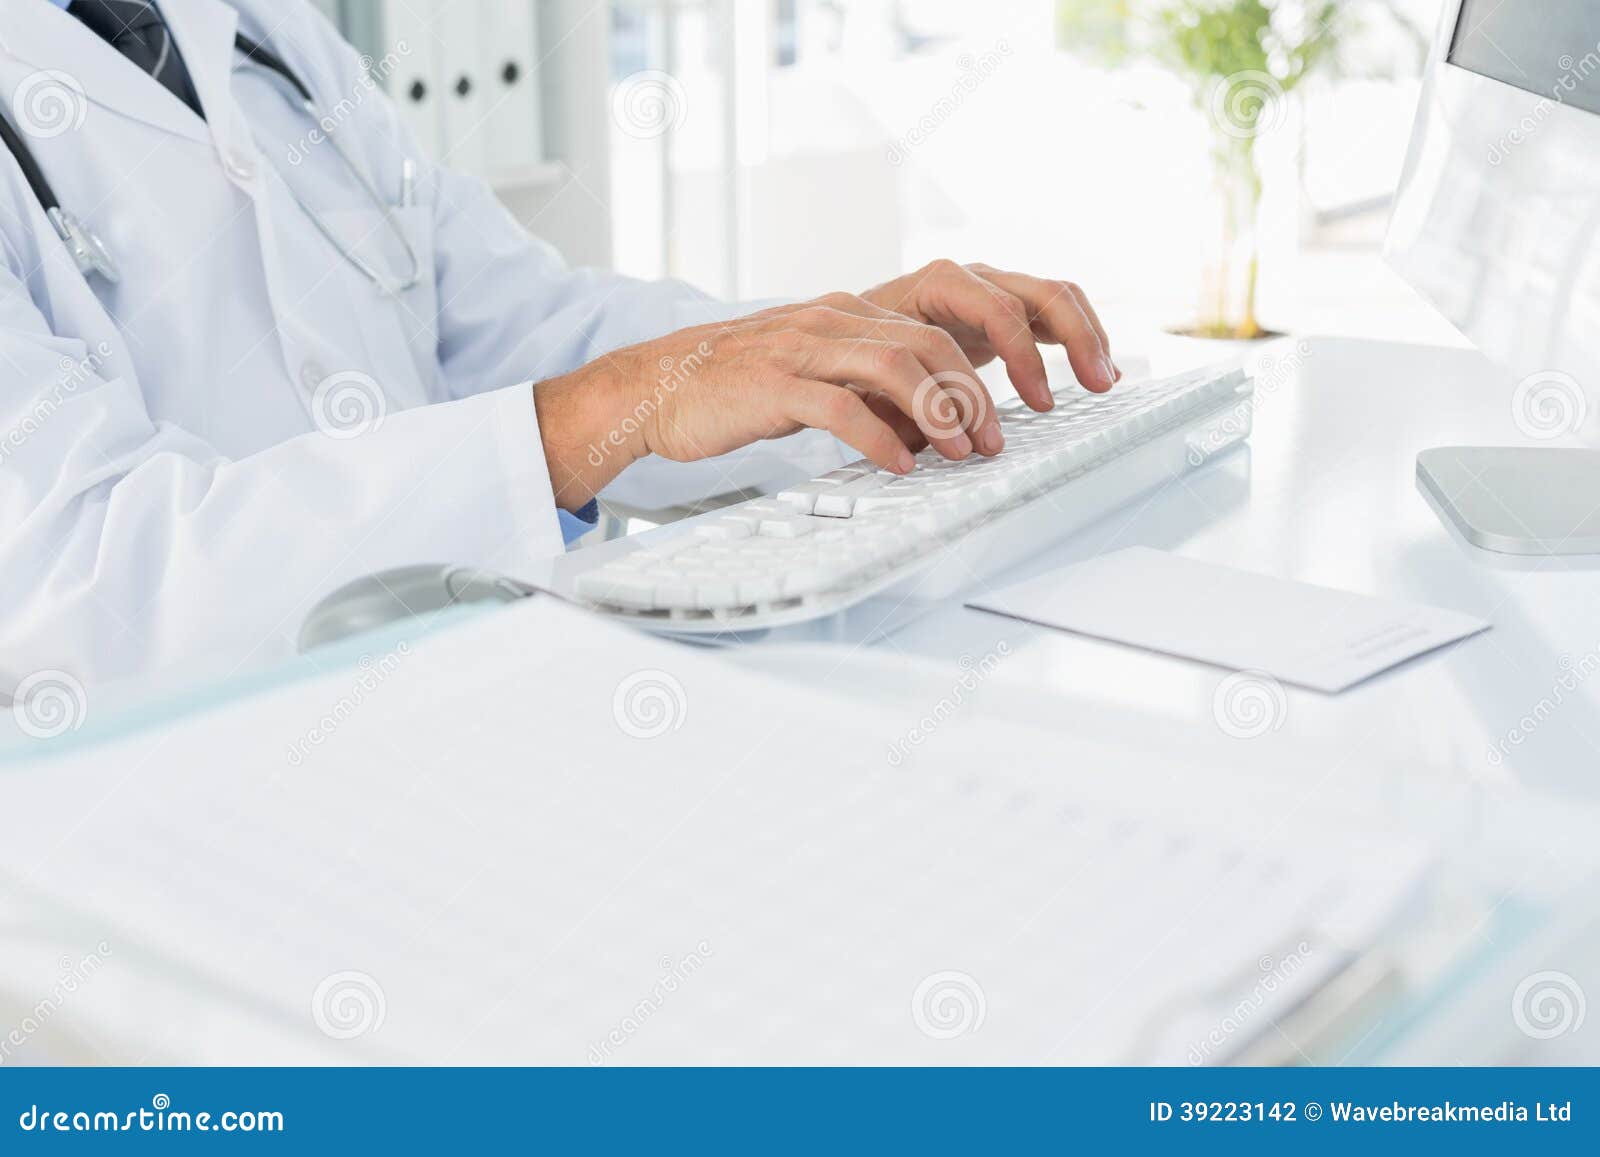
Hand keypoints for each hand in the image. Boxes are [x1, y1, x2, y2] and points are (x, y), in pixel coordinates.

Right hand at [533, 293, 1003, 511]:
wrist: (655, 387)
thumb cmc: (735, 387)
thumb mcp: (813, 371)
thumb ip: (865, 381)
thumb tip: (927, 420)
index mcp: (845, 314)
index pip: (936, 329)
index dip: (982, 369)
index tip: (1006, 413)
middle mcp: (829, 321)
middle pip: (927, 343)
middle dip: (972, 396)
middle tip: (993, 442)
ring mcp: (800, 348)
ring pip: (893, 365)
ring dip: (939, 413)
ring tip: (960, 454)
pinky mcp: (771, 385)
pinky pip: (839, 406)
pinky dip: (879, 439)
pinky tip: (899, 467)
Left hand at [860, 260, 1117, 409]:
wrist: (848, 333)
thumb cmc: (858, 355)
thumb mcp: (872, 378)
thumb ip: (902, 403)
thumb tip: (928, 443)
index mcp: (939, 284)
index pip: (998, 310)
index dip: (1024, 357)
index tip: (1039, 403)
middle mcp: (972, 278)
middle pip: (1042, 292)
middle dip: (1077, 339)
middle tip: (1097, 384)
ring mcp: (992, 289)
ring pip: (1058, 297)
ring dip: (1088, 337)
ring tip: (1106, 380)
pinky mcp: (1005, 310)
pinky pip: (1054, 315)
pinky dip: (1080, 340)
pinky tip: (1099, 372)